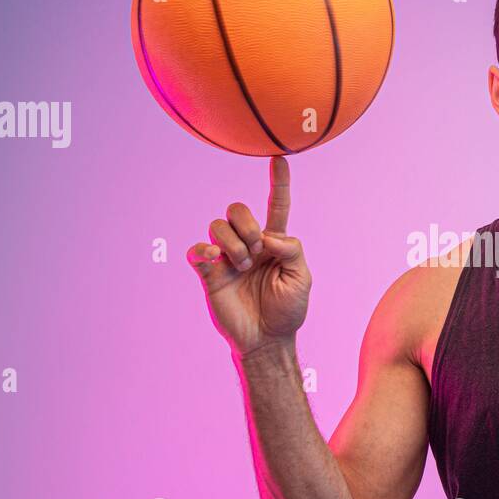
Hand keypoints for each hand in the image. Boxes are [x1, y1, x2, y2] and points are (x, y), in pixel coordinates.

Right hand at [187, 155, 311, 358]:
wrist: (267, 340)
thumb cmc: (288, 310)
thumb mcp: (301, 278)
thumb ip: (290, 249)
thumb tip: (264, 236)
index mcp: (275, 242)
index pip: (277, 205)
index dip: (279, 182)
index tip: (279, 158)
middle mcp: (249, 244)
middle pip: (238, 209)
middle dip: (247, 224)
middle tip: (257, 251)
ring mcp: (227, 257)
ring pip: (218, 225)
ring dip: (233, 244)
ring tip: (243, 267)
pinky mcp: (209, 272)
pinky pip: (197, 249)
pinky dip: (204, 250)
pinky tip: (215, 261)